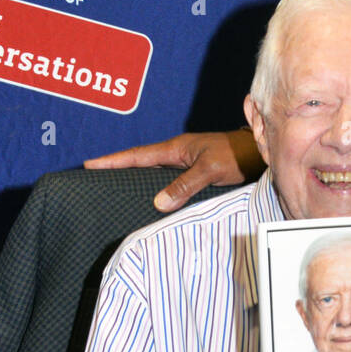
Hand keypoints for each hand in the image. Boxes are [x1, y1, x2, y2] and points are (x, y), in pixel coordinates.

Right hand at [84, 128, 264, 211]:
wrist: (261, 152)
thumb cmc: (238, 155)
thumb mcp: (211, 169)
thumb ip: (185, 184)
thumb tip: (158, 202)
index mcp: (176, 149)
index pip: (137, 155)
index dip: (113, 161)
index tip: (89, 164)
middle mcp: (178, 154)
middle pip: (140, 162)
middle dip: (117, 167)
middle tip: (93, 176)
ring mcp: (186, 162)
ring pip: (154, 171)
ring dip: (135, 177)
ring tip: (115, 187)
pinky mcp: (196, 171)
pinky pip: (168, 179)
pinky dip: (155, 185)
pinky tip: (152, 197)